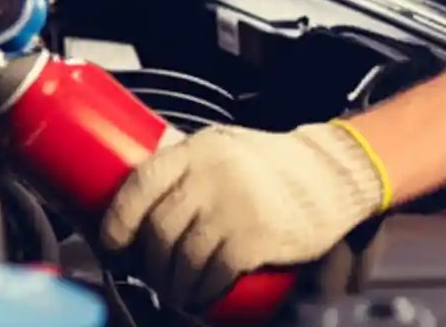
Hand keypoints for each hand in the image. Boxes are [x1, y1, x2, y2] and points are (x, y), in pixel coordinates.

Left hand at [100, 121, 389, 310]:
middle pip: (160, 226)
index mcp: (196, 149)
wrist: (333, 173)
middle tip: (149, 275)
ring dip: (172, 283)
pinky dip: (201, 291)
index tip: (112, 242)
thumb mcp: (222, 147)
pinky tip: (198, 298)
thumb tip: (135, 182)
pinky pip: (215, 272)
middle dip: (148, 260)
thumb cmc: (270, 163)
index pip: (141, 182)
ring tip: (172, 292)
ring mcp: (235, 205)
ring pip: (183, 255)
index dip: (119, 218)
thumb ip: (185, 162)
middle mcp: (212, 175)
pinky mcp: (258, 236)